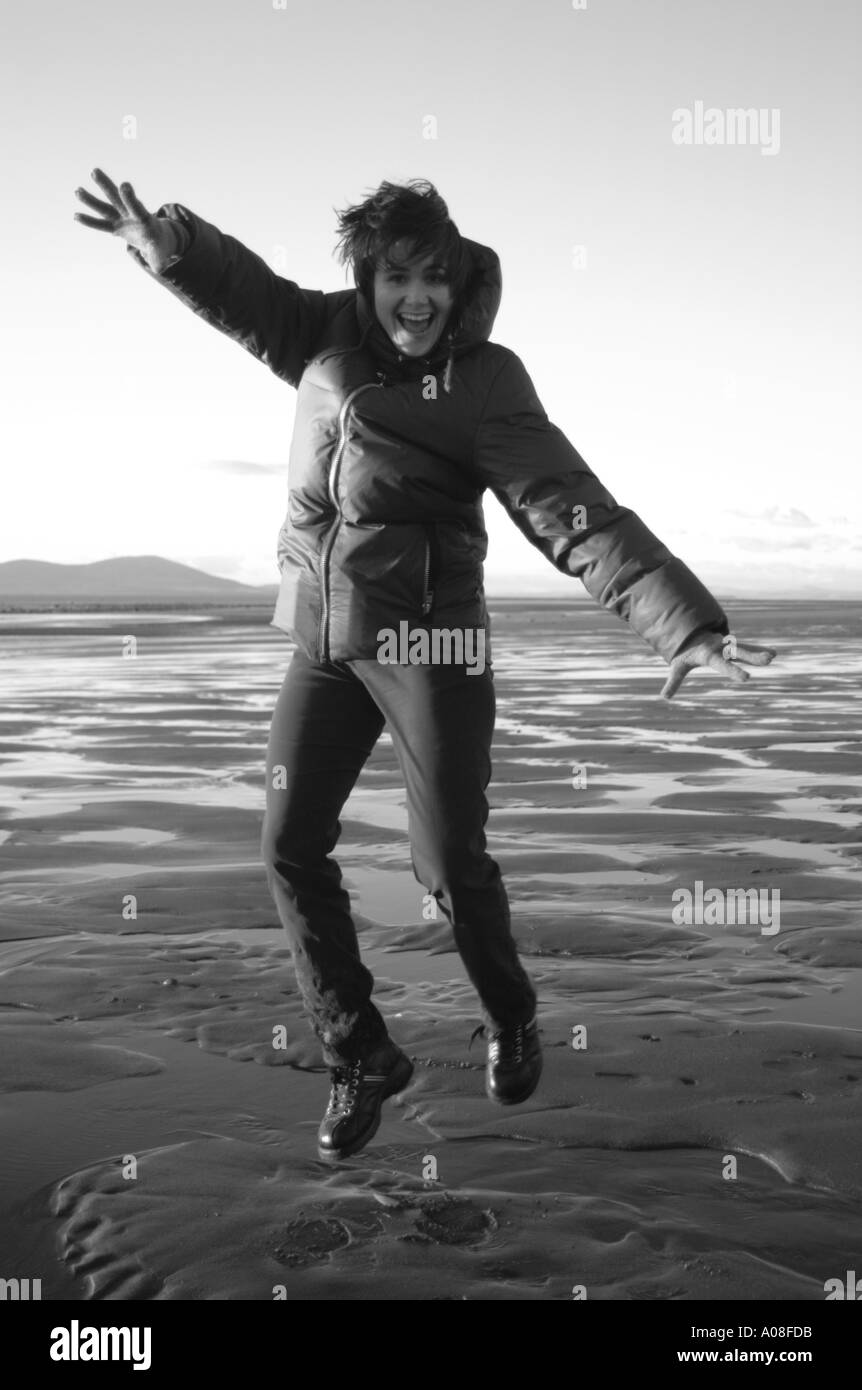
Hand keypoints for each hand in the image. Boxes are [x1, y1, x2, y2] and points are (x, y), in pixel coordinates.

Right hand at [73, 168, 175, 272]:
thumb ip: (158, 260)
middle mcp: (130, 215)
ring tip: (77, 190)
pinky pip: (101, 224)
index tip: (124, 185)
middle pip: (117, 199)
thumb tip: (158, 269)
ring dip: (91, 199)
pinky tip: (75, 216)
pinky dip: (89, 221)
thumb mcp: (162, 254)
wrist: (158, 239)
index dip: (130, 198)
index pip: (137, 207)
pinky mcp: (115, 225)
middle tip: (94, 172)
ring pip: (105, 206)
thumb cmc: (161, 246)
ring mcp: (121, 218)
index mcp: (145, 219)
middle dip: (106, 186)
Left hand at [660, 631, 775, 699]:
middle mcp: (721, 648)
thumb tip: (664, 697)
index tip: (747, 678)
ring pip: (746, 648)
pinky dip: (760, 649)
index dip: (734, 671)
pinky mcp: (733, 645)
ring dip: (759, 652)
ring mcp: (728, 646)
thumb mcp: (678, 666)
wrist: (690, 635)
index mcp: (709, 654)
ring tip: (774, 656)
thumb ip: (673, 681)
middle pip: (738, 653)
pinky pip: (748, 647)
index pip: (722, 664)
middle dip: (752, 656)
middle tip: (768, 660)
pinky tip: (774, 654)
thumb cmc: (685, 653)